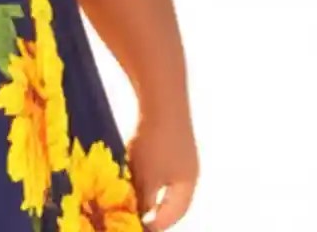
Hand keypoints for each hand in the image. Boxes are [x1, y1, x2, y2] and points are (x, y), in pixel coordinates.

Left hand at [127, 108, 198, 230]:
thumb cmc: (155, 141)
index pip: (174, 213)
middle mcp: (188, 169)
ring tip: (128, 193)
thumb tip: (140, 217)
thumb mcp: (146, 177)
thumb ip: (144, 200)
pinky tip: (129, 164)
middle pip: (170, 198)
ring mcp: (180, 152)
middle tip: (134, 216)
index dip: (157, 224)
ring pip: (162, 178)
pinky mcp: (168, 137)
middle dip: (153, 208)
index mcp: (188, 184)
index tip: (140, 228)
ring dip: (146, 188)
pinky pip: (154, 160)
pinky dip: (142, 169)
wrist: (161, 98)